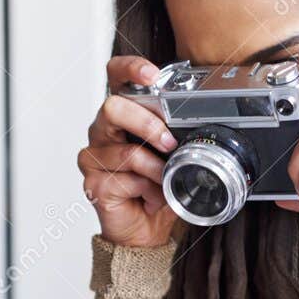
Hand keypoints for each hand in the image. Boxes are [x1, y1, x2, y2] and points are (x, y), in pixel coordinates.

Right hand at [79, 56, 179, 249]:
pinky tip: (151, 196)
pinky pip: (124, 179)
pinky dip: (146, 189)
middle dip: (147, 123)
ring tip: (165, 178)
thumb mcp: (174, 155)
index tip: (152, 76)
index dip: (130, 68)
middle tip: (169, 142)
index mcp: (121, 116)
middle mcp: (103, 132)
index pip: (115, 77)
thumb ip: (179, 133)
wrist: (146, 230)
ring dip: (154, 166)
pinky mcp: (94, 184)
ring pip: (125, 150)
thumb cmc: (157, 189)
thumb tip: (204, 121)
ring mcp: (94, 158)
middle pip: (113, 107)